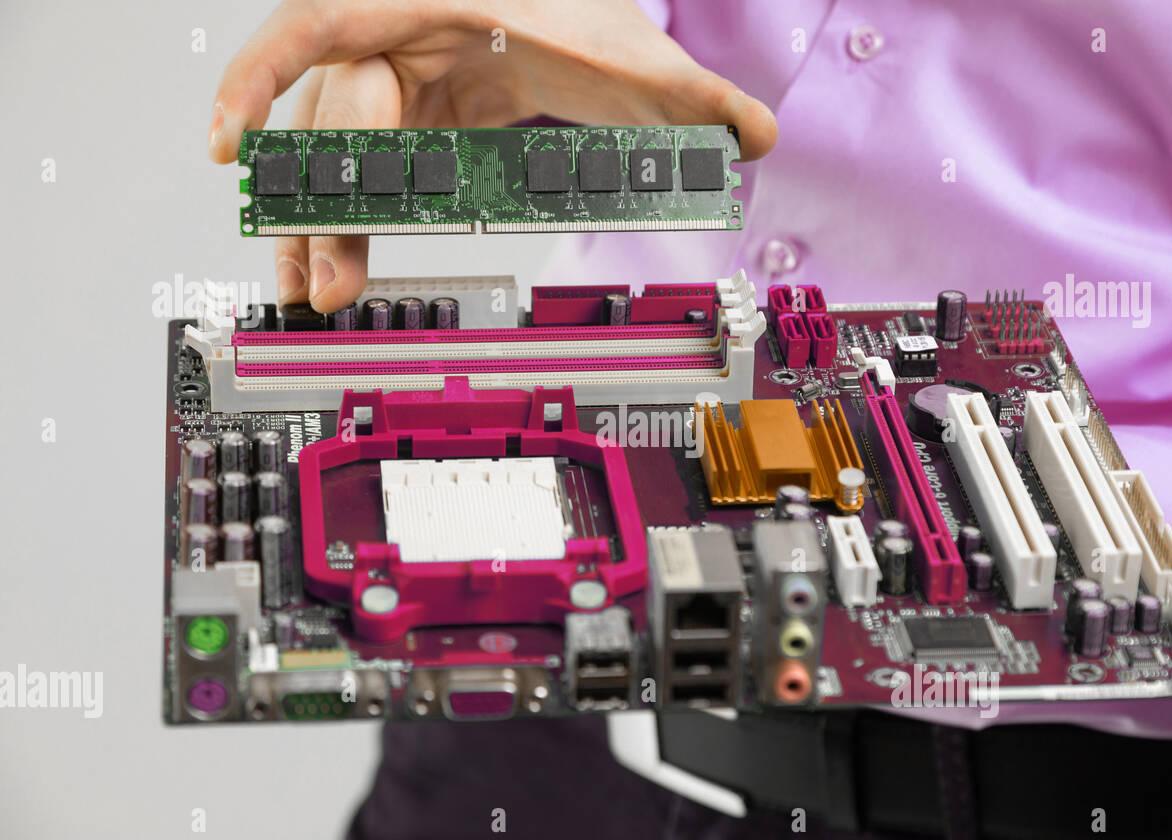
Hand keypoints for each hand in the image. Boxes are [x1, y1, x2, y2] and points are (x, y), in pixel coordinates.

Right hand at [209, 0, 778, 313]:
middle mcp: (399, 43)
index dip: (264, 79)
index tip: (234, 141)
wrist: (564, 10)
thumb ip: (697, 95)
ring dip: (320, 228)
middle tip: (328, 281)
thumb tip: (754, 133)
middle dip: (326, 205)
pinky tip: (331, 267)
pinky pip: (358, 173)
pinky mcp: (404, 125)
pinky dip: (341, 221)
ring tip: (317, 296)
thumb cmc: (582, 14)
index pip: (328, 29)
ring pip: (333, 156)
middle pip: (333, 120)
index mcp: (433, 4)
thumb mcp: (640, 55)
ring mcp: (395, 85)